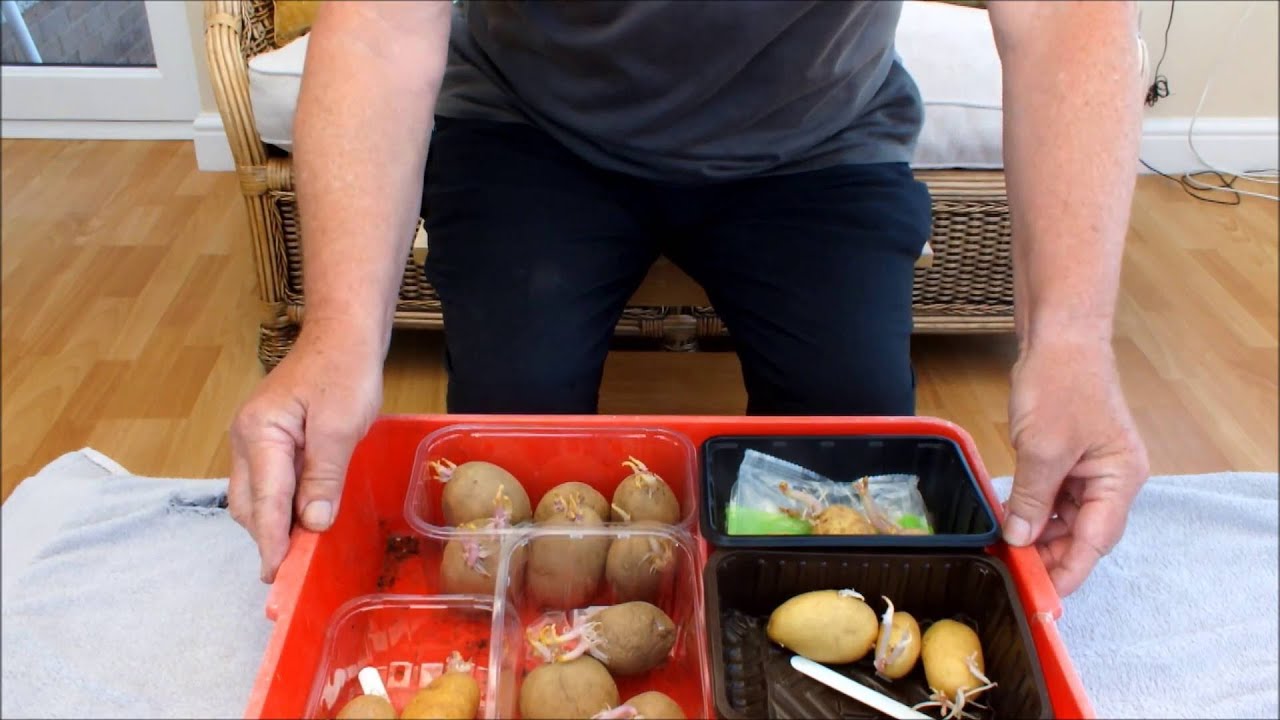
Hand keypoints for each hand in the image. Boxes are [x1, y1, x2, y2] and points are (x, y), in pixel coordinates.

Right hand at [229, 328, 383, 581]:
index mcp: (259, 433)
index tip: (276, 576)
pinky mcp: (271, 440)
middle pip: (248, 504)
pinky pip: (269, 482)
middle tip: (292, 571)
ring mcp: (255, 439)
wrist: (343, 335)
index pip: (263, 501)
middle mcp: (246, 438)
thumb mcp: (340, 426)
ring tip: (298, 551)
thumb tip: (311, 523)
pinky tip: (302, 517)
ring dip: (274, 522)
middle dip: (267, 537)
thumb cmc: (344, 371)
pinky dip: (281, 504)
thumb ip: (323, 477)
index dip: (271, 541)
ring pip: (255, 495)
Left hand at [1003, 337, 1149, 597]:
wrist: (1059, 337)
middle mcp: (1112, 478)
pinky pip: (1054, 496)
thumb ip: (1032, 498)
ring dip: (1038, 534)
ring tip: (1007, 552)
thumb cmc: (1060, 383)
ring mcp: (1091, 468)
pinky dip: (1034, 510)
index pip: (1096, 541)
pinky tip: (1011, 522)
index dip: (1068, 571)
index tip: (1043, 596)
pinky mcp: (1070, 457)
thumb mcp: (1042, 448)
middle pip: (1082, 533)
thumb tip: (1020, 540)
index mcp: (1120, 479)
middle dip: (1050, 555)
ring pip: (1065, 517)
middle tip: (1014, 575)